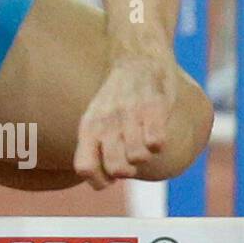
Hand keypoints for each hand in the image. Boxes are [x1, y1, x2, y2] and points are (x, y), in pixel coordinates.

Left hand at [73, 52, 178, 188]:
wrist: (137, 60)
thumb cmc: (115, 100)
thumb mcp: (93, 120)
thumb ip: (92, 149)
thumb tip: (101, 182)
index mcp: (89, 128)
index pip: (84, 168)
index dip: (99, 181)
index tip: (111, 177)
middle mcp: (106, 122)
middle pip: (116, 168)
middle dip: (127, 171)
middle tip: (132, 158)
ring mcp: (130, 114)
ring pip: (138, 157)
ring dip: (145, 156)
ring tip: (144, 141)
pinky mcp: (154, 107)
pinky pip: (157, 142)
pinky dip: (159, 144)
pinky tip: (156, 133)